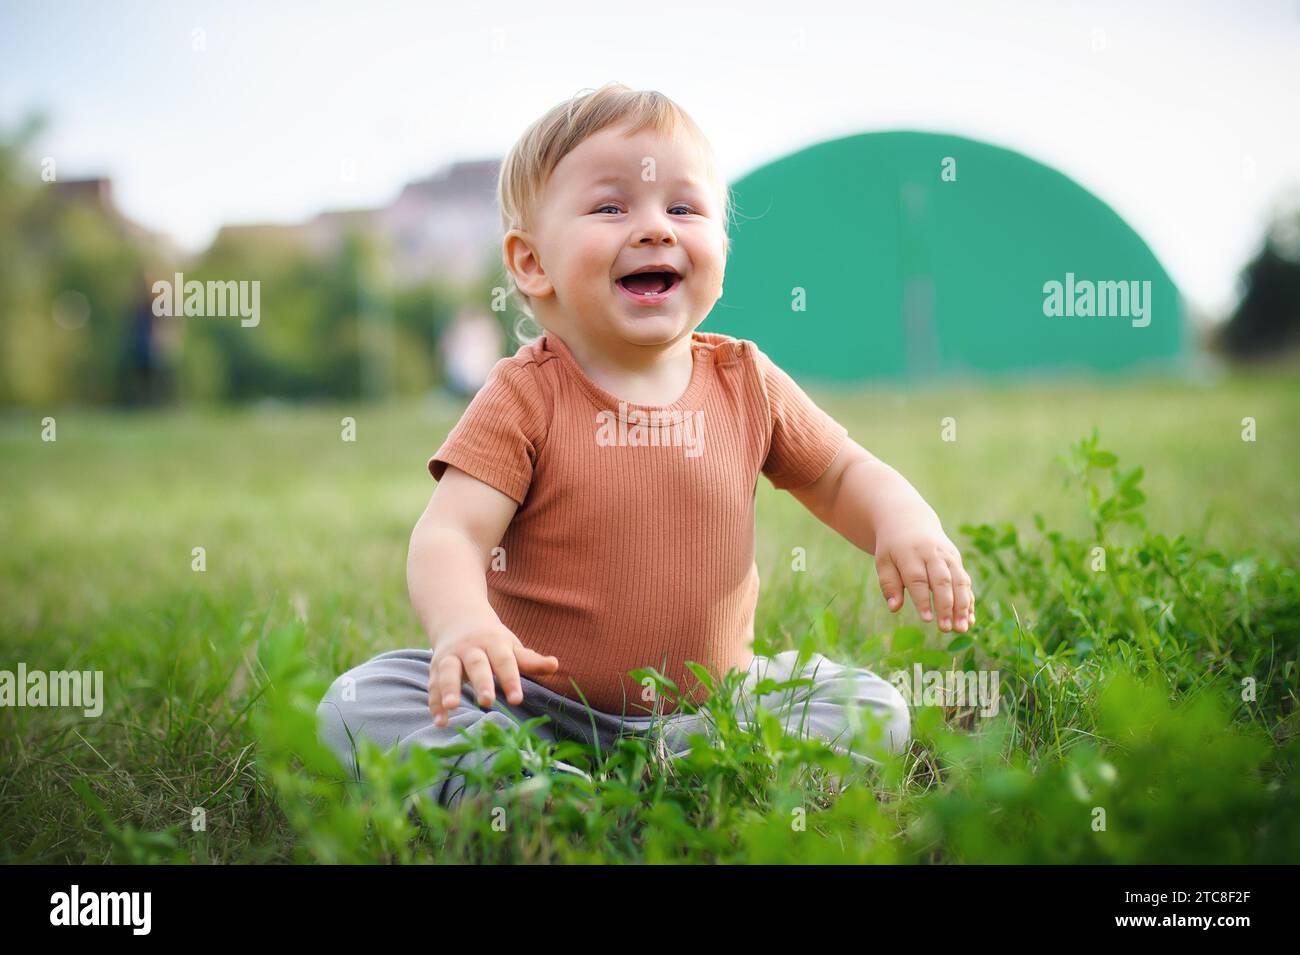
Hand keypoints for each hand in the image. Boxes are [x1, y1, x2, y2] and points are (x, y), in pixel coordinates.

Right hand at [428, 621, 559, 727]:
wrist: (458, 619)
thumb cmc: (493, 641)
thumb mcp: (511, 646)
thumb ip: (530, 660)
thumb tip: (555, 664)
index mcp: (493, 642)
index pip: (504, 660)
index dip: (510, 679)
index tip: (517, 700)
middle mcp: (470, 648)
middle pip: (476, 664)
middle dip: (481, 682)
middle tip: (487, 702)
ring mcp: (450, 657)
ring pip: (448, 671)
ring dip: (449, 688)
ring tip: (452, 707)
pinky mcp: (435, 668)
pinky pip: (433, 685)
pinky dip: (435, 703)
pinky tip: (440, 722)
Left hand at [874, 512, 975, 632]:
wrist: (910, 522)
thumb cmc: (893, 548)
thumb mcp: (884, 562)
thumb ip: (889, 584)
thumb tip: (894, 608)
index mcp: (910, 553)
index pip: (918, 579)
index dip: (923, 599)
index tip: (927, 619)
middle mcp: (932, 554)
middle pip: (942, 581)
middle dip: (945, 606)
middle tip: (945, 628)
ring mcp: (947, 556)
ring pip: (959, 581)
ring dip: (962, 606)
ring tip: (963, 628)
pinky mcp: (956, 559)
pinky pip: (965, 581)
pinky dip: (969, 600)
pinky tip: (970, 619)